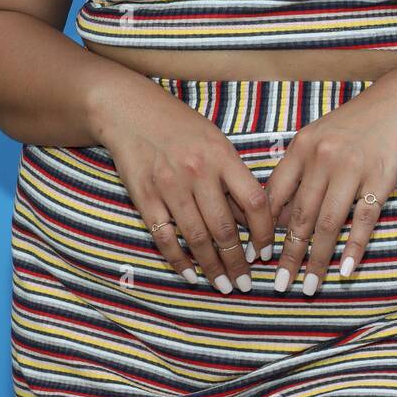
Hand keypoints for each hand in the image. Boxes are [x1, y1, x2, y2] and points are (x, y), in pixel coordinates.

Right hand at [100, 78, 274, 293]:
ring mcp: (169, 185)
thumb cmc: (181, 126)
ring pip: (196, 237)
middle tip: (244, 284)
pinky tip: (189, 274)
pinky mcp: (144, 196)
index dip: (264, 232)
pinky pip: (164, 236)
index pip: (254, 201)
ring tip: (222, 286)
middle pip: (224, 227)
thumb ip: (233, 177)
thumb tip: (252, 220)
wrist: (131, 111)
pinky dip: (178, 260)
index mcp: (222, 155)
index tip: (266, 252)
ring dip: (211, 267)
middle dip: (237, 262)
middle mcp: (197, 171)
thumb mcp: (215, 142)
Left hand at [264, 62, 396, 295]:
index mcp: (302, 146)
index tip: (257, 257)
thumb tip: (283, 216)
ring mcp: (352, 168)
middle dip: (288, 255)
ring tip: (309, 286)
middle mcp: (322, 157)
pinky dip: (353, 248)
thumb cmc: (360, 122)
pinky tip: (345, 269)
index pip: (274, 194)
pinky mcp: (381, 178)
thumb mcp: (322, 136)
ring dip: (317, 260)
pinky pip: (363, 220)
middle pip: (300, 216)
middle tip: (278, 285)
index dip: (264, 229)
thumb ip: (302, 170)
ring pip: (328, 223)